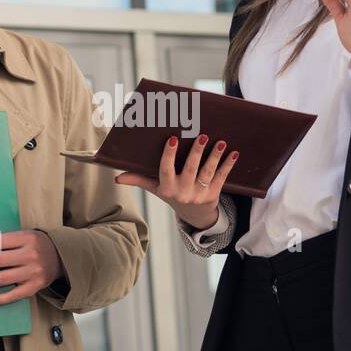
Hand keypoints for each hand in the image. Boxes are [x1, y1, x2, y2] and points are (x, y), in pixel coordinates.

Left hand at [0, 229, 64, 307]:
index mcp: (27, 238)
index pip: (0, 241)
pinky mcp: (35, 287)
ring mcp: (33, 273)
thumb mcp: (25, 236)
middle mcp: (31, 255)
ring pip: (3, 278)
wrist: (61, 257)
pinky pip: (13, 295)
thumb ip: (6, 242)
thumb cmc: (35, 245)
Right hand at [114, 133, 238, 229]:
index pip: (166, 169)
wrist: (194, 216)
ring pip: (207, 172)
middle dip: (196, 152)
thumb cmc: (172, 195)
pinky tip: (234, 153)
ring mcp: (199, 194)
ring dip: (215, 157)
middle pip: (190, 169)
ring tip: (221, 142)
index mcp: (168, 187)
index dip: (169, 155)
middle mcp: (183, 191)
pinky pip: (222, 177)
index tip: (172, 139)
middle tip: (202, 135)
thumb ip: (138, 180)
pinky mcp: (214, 194)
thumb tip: (117, 178)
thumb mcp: (156, 189)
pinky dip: (228, 165)